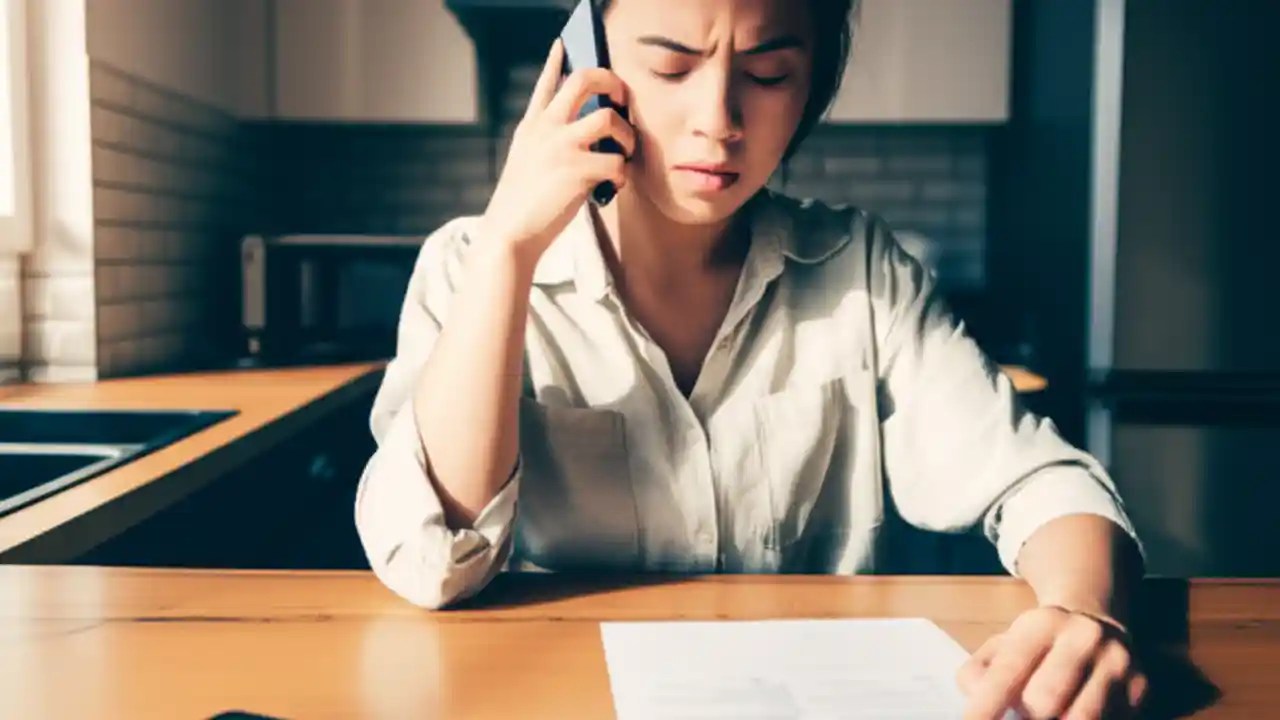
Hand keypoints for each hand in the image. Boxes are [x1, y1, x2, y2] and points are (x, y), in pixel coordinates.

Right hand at [476, 38, 636, 261]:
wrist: (510, 234)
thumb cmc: (523, 203)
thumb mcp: (526, 160)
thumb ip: (546, 139)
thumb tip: (582, 129)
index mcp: (532, 125)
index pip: (545, 83)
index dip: (557, 61)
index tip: (564, 44)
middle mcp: (546, 128)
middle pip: (585, 80)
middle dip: (613, 83)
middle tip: (623, 100)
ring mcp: (561, 147)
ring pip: (609, 118)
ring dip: (626, 135)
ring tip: (625, 152)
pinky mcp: (577, 171)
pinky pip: (618, 162)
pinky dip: (623, 174)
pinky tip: (615, 184)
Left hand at [958, 605, 1147, 718]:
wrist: (1095, 622)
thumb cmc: (1037, 645)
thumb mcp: (1002, 645)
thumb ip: (980, 672)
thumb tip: (979, 698)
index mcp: (1041, 623)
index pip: (1008, 671)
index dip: (986, 706)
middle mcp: (1084, 637)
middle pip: (1045, 702)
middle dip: (1026, 718)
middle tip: (1022, 714)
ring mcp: (1117, 663)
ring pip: (1081, 719)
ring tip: (1045, 715)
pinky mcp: (1141, 688)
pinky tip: (1070, 713)